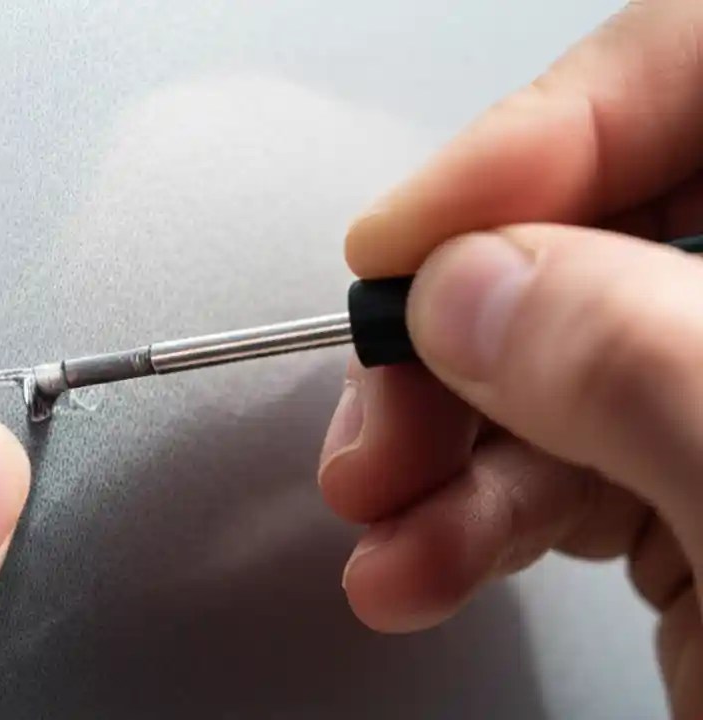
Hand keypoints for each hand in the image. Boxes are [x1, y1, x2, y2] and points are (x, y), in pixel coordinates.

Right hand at [320, 1, 702, 716]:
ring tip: (377, 504)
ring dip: (440, 434)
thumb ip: (644, 361)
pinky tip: (416, 562)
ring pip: (555, 355)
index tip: (422, 231)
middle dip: (464, 315)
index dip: (555, 134)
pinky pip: (551, 464)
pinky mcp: (696, 497)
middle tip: (387, 385)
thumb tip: (473, 284)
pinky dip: (466, 514)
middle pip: (605, 225)